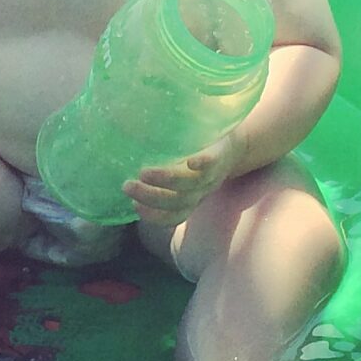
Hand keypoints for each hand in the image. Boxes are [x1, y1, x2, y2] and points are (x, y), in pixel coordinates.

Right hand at [123, 126, 244, 228]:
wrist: (238, 145)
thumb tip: (122, 168)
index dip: (155, 216)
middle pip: (178, 201)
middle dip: (151, 197)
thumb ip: (161, 174)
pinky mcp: (220, 155)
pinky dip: (201, 164)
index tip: (133, 206)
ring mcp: (212, 175)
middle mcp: (202, 191)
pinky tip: (188, 161)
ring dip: (167, 181)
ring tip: (143, 173)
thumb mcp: (184, 172)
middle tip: (127, 187)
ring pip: (191, 184)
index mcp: (193, 198)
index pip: (174, 215)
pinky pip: (212, 163)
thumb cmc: (201, 158)